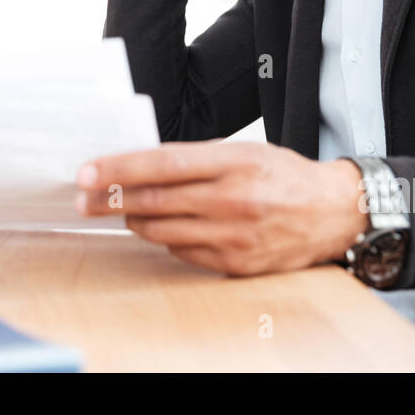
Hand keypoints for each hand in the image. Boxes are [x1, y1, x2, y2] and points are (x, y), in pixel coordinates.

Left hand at [75, 141, 367, 275]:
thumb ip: (196, 158)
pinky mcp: (235, 264)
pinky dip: (166, 239)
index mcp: (233, 162)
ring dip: (135, 220)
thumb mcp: (243, 150)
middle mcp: (232, 200)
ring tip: (123, 209)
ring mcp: (233, 236)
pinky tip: (162, 227)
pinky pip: (183, 253)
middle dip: (110, 199)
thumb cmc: (284, 174)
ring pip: (162, 231)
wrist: (332, 212)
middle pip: (154, 201)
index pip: (162, 165)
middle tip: (82, 198)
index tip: (86, 172)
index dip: (119, 169)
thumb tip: (141, 164)